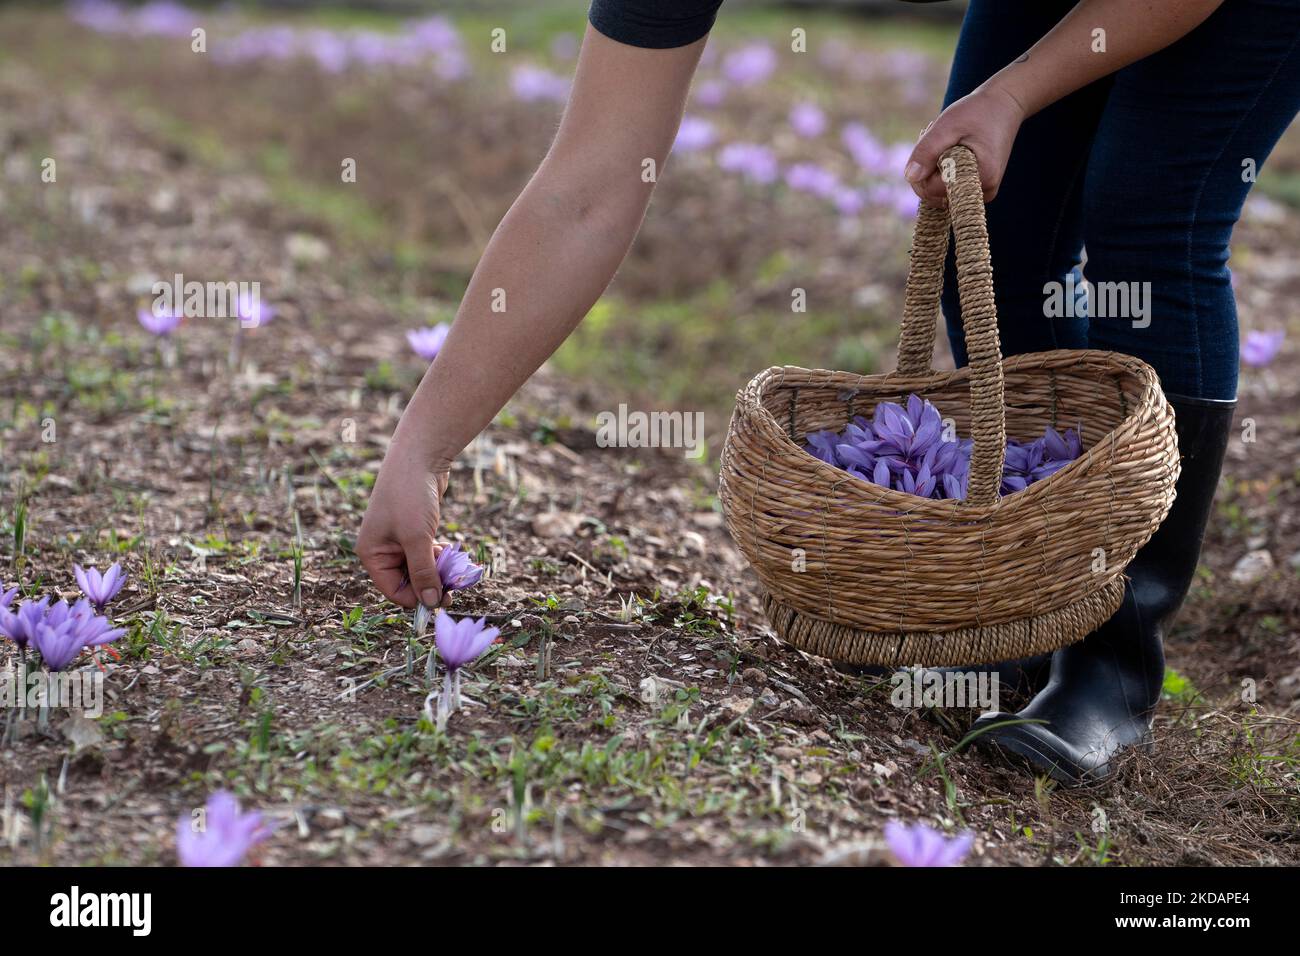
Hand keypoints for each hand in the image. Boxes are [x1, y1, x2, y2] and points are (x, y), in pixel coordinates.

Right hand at [357, 453, 452, 609]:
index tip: (443, 599)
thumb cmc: (411, 496)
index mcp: (372, 554)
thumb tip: (431, 603)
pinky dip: (439, 556)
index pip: (393, 591)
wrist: (421, 455)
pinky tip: (449, 551)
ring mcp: (398, 538)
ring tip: (454, 563)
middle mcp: (381, 549)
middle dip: (431, 582)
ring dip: (438, 569)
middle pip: (408, 581)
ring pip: (420, 567)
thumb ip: (424, 573)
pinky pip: (426, 553)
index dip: (417, 598)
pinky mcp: (414, 529)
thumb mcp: (417, 539)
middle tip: (454, 583)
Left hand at [904, 82, 1025, 203]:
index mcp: (980, 177)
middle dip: (926, 171)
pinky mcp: (979, 190)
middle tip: (938, 142)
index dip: (923, 168)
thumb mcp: (947, 126)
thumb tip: (911, 177)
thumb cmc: (975, 113)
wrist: (1003, 106)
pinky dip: (941, 174)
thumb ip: (927, 151)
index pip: (930, 189)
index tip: (932, 141)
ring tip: (945, 146)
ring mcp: (983, 193)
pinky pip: (947, 190)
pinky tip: (950, 154)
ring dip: (932, 172)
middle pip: (933, 196)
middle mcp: (985, 191)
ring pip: (938, 194)